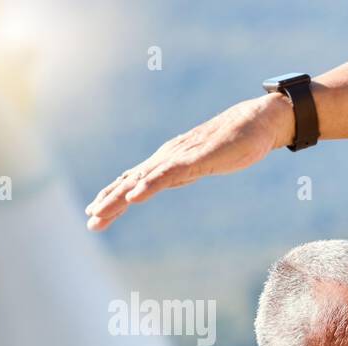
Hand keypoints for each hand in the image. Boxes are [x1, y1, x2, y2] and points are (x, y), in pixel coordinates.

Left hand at [85, 93, 291, 230]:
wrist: (257, 121)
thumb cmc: (234, 141)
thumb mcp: (203, 161)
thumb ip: (185, 169)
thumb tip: (171, 178)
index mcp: (169, 161)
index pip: (134, 181)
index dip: (114, 197)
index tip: (95, 215)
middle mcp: (168, 158)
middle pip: (131, 182)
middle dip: (109, 201)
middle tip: (91, 221)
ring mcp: (180, 157)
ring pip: (142, 180)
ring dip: (119, 198)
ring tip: (100, 213)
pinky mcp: (196, 158)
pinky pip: (168, 175)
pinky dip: (148, 186)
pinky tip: (134, 198)